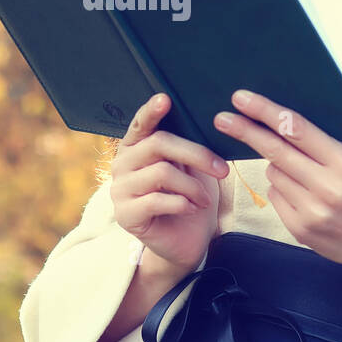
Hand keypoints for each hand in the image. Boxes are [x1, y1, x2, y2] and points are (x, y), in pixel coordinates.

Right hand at [110, 93, 228, 272]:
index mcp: (136, 147)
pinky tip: (191, 209)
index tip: (166, 99)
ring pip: (161, 173)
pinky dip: (182, 204)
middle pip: (158, 144)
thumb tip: (207, 119)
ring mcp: (120, 189)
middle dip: (196, 154)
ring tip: (204, 199)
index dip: (151, 111)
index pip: (141, 124)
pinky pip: (156, 200)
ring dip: (192, 187)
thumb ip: (189, 145)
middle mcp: (122, 164)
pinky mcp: (125, 214)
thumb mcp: (193, 168)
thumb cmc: (190, 199)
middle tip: (222, 170)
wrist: (185, 242)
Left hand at [211, 88, 341, 272]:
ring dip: (279, 167)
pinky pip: (276, 196)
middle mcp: (327, 187)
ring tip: (307, 177)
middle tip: (222, 118)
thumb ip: (322, 147)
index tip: (243, 99)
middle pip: (274, 151)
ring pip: (274, 174)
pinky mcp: (300, 229)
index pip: (296, 129)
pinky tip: (306, 197)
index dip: (265, 112)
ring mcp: (312, 211)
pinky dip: (283, 190)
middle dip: (245, 131)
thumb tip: (280, 126)